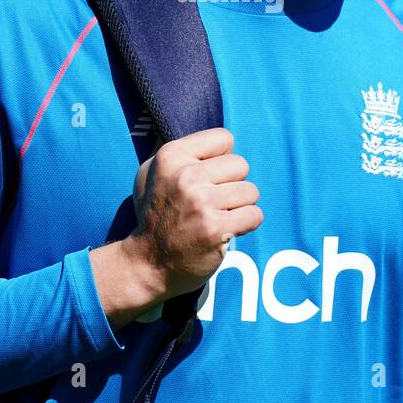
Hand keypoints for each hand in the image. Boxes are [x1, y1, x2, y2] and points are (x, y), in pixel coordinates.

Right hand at [128, 127, 262, 299]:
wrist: (147, 263)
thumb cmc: (156, 214)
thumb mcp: (152, 173)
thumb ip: (182, 152)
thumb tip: (219, 139)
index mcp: (170, 156)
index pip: (224, 138)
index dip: (221, 159)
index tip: (208, 178)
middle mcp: (185, 176)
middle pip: (241, 164)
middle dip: (232, 184)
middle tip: (213, 201)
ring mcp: (201, 203)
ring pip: (251, 191)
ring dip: (240, 206)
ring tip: (218, 216)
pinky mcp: (216, 229)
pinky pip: (255, 215)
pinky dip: (245, 224)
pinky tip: (226, 230)